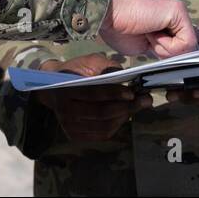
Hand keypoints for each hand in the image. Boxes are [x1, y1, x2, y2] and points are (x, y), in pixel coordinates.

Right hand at [35, 53, 150, 142]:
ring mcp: (69, 126)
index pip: (93, 93)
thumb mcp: (89, 62)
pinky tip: (123, 115)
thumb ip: (106, 66)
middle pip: (101, 113)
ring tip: (136, 106)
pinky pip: (101, 135)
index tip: (132, 92)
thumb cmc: (75, 71)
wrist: (54, 88)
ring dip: (124, 117)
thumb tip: (127, 77)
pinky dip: (116, 126)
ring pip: (104, 127)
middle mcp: (65, 111)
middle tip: (145, 100)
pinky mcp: (74, 135)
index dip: (114, 93)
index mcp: (66, 89)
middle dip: (126, 107)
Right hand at [100, 0, 198, 57]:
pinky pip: (185, 43)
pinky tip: (151, 33)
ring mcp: (179, 12)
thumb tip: (184, 61)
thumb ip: (166, 52)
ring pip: (189, 47)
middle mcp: (177, 16)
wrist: (108, 15)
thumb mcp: (148, 47)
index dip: (196, 56)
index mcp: (170, 24)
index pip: (194, 42)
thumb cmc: (120, 30)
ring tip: (148, 36)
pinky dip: (167, 46)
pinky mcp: (178, 11)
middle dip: (182, 57)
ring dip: (166, 50)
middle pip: (197, 46)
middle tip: (156, 47)